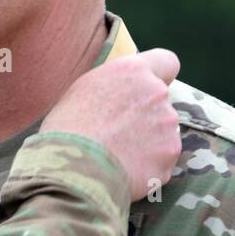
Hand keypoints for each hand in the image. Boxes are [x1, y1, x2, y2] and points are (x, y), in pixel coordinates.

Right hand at [43, 49, 181, 201]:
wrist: (70, 169)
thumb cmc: (65, 129)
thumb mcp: (82, 90)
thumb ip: (113, 85)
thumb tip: (121, 92)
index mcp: (133, 71)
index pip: (167, 62)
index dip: (159, 77)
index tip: (145, 91)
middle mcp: (156, 93)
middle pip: (161, 103)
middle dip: (146, 117)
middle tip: (117, 134)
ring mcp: (167, 126)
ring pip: (163, 134)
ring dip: (148, 144)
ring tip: (116, 157)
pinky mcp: (168, 157)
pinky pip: (161, 162)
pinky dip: (147, 168)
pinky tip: (123, 173)